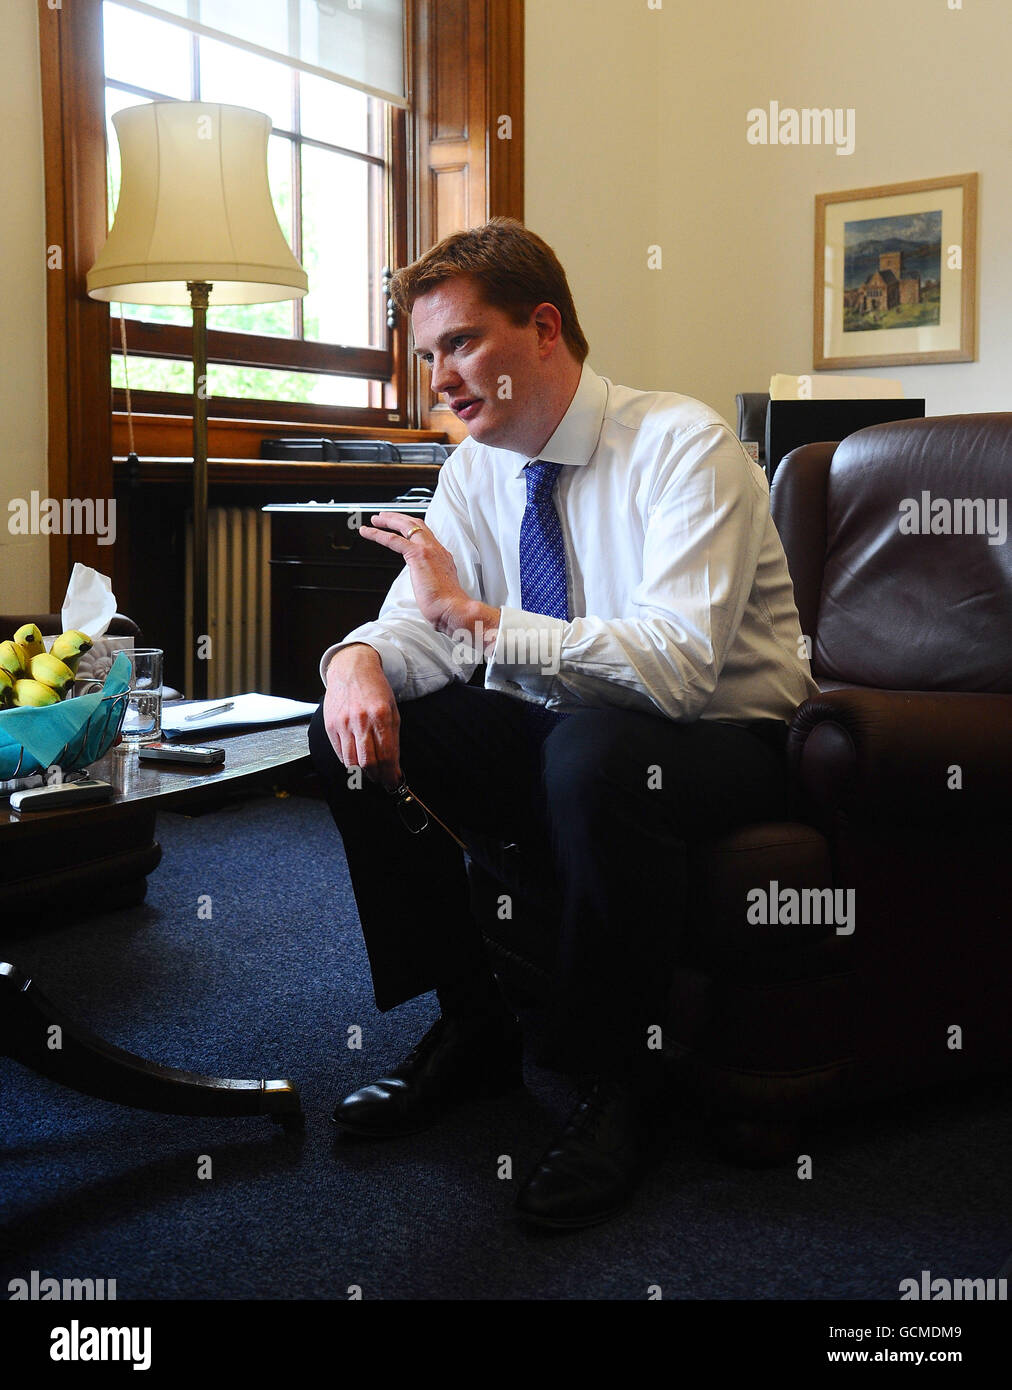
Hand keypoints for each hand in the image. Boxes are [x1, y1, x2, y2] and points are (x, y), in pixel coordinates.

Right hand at [323, 644, 401, 788]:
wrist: (351, 669)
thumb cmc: (375, 689)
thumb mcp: (392, 710)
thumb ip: (393, 738)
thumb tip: (394, 765)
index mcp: (380, 716)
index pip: (386, 755)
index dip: (391, 774)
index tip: (394, 782)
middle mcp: (360, 721)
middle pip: (368, 763)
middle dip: (377, 777)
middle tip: (383, 781)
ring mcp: (342, 724)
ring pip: (351, 762)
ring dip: (363, 774)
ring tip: (371, 774)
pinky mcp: (330, 725)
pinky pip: (339, 753)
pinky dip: (349, 763)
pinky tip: (357, 763)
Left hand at [360, 512, 475, 635]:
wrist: (453, 608)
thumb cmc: (448, 606)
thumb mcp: (442, 589)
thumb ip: (434, 584)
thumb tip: (428, 590)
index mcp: (443, 557)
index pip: (427, 535)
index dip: (413, 529)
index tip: (403, 527)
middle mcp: (437, 549)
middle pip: (417, 524)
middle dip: (399, 518)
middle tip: (385, 517)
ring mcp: (428, 550)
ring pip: (406, 526)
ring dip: (389, 520)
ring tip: (375, 520)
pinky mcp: (417, 555)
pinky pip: (393, 539)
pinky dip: (378, 534)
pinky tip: (368, 532)